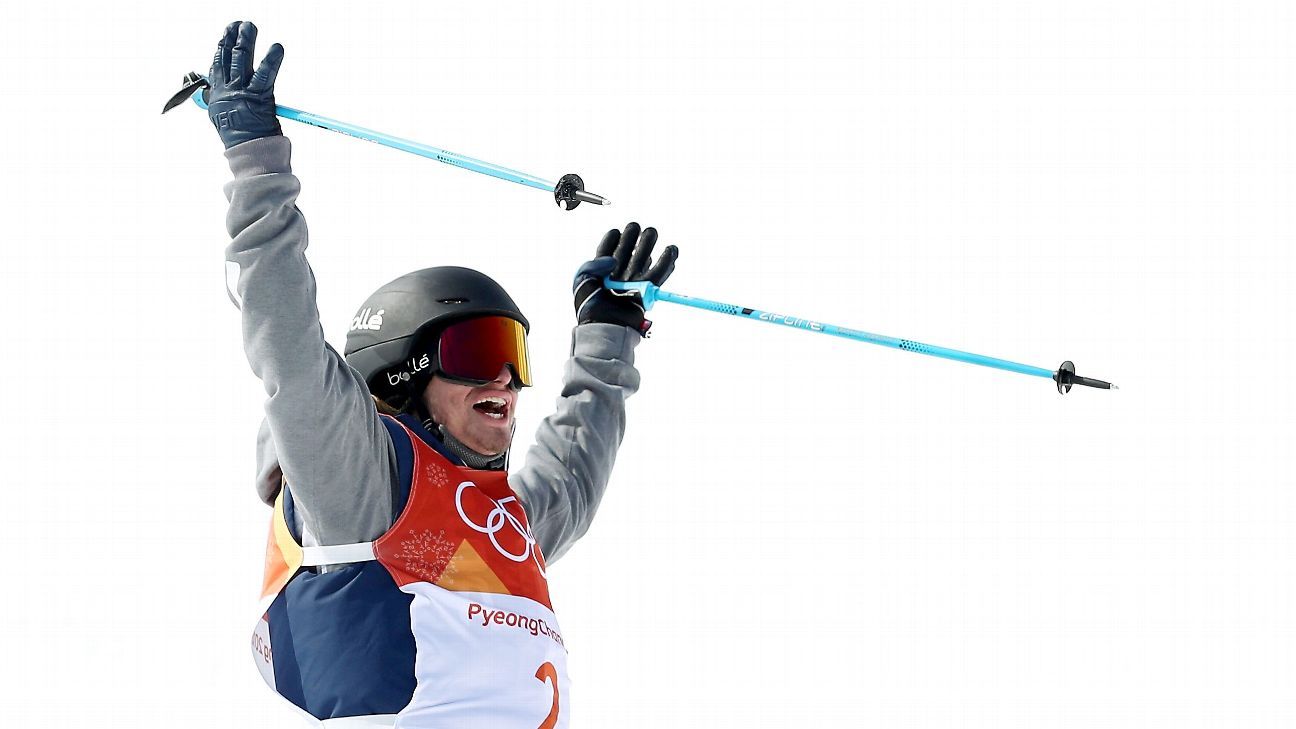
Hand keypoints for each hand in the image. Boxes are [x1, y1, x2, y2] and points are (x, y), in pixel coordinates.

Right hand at [206, 21, 283, 148]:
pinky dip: (272, 59)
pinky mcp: (258, 96)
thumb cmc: (239, 137)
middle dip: (232, 38)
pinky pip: (266, 74)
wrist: (248, 151)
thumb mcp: (221, 117)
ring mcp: (241, 91)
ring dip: (246, 41)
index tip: (225, 35)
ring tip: (250, 26)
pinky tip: (276, 47)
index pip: (217, 65)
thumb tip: (214, 92)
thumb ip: (218, 101)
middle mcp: (226, 89)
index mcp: (217, 94)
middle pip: (228, 57)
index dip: (222, 47)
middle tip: (238, 24)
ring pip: (242, 60)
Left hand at [572, 222, 677, 334]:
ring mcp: (632, 283)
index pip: (607, 250)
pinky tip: (671, 249)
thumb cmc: (590, 306)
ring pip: (644, 259)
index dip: (612, 240)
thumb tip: (612, 261)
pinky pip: (659, 275)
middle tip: (636, 227)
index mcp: (601, 272)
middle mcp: (618, 276)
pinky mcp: (646, 291)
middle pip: (628, 251)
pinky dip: (667, 262)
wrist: (605, 325)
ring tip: (652, 232)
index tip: (617, 232)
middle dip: (633, 237)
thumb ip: (592, 264)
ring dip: (649, 244)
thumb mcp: (581, 280)